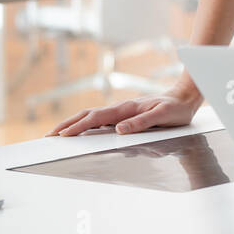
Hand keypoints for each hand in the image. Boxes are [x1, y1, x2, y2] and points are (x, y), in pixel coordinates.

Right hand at [46, 88, 201, 136]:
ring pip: (91, 116)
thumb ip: (142, 123)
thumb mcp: (162, 116)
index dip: (77, 127)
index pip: (96, 118)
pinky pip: (100, 119)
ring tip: (58, 133)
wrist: (185, 98)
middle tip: (48, 136)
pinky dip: (85, 123)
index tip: (62, 135)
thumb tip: (119, 129)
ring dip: (73, 123)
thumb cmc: (175, 109)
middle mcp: (120, 108)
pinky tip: (81, 130)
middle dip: (67, 125)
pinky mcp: (125, 114)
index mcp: (126, 109)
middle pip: (87, 115)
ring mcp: (121, 111)